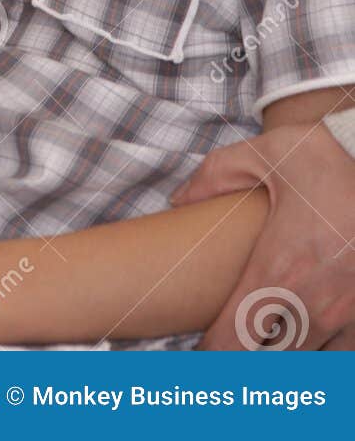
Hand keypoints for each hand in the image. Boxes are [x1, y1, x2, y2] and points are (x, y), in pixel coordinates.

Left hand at [172, 123, 354, 348]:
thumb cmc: (329, 159)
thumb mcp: (268, 151)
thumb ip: (215, 174)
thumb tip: (177, 199)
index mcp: (277, 268)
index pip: (232, 340)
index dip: (209, 357)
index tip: (195, 356)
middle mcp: (311, 302)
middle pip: (266, 362)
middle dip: (242, 362)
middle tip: (227, 346)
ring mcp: (344, 313)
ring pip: (304, 364)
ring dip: (281, 360)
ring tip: (264, 345)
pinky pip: (340, 357)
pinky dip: (320, 356)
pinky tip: (305, 344)